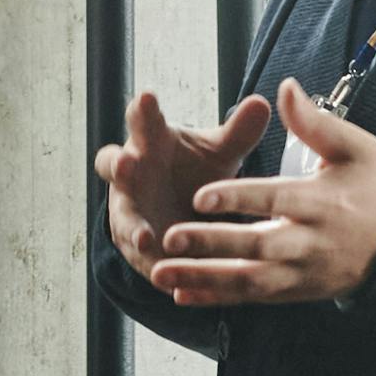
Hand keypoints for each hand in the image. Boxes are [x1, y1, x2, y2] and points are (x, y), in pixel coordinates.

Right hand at [97, 85, 269, 282]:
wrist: (183, 213)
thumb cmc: (196, 171)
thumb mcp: (218, 152)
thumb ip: (238, 132)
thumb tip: (262, 102)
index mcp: (150, 141)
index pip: (142, 120)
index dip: (142, 110)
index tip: (148, 97)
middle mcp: (131, 173)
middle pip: (113, 164)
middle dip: (117, 165)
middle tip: (125, 165)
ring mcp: (128, 209)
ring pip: (123, 217)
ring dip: (132, 226)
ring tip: (145, 238)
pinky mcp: (135, 244)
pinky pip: (139, 255)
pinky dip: (151, 265)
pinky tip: (166, 279)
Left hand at [147, 78, 375, 307]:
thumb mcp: (356, 148)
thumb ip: (315, 122)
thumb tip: (284, 87)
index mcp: (321, 203)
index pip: (273, 199)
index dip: (237, 199)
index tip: (200, 196)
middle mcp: (310, 242)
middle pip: (255, 245)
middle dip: (210, 244)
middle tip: (167, 237)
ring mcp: (304, 273)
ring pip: (249, 280)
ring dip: (203, 279)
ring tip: (160, 274)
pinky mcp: (299, 291)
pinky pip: (254, 298)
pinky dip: (218, 298)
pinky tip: (182, 294)